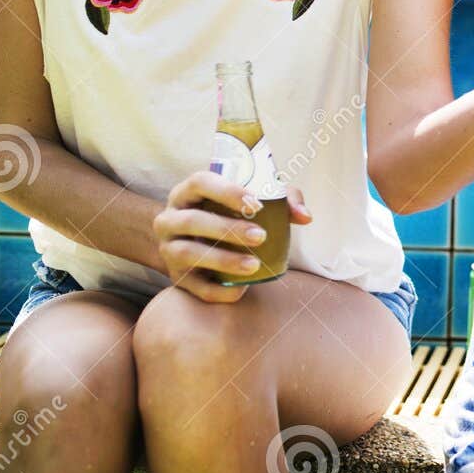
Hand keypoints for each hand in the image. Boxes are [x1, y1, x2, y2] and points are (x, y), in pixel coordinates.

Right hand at [153, 171, 311, 303]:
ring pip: (187, 253)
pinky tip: (241, 288)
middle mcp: (170, 219)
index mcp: (188, 192)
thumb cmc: (228, 215)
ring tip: (254, 265)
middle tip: (261, 236)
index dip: (227, 191)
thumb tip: (306, 216)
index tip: (256, 204)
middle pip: (192, 220)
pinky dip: (217, 290)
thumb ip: (282, 200)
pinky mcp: (175, 277)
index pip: (200, 182)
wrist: (191, 244)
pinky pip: (192, 286)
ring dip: (222, 259)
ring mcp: (167, 248)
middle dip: (228, 229)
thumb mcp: (251, 201)